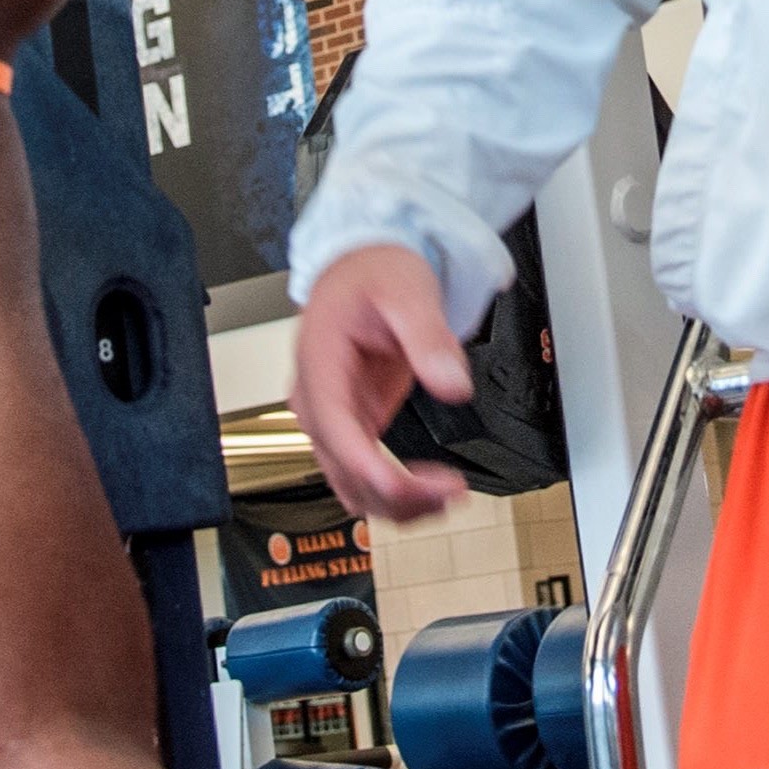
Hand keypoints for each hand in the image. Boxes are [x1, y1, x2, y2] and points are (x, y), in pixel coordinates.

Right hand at [290, 245, 475, 523]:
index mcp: (318, 366)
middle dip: (397, 495)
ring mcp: (334, 418)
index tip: (418, 489)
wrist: (362, 265)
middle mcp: (317, 401)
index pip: (337, 435)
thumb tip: (452, 384)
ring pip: (353, 486)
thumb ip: (428, 338)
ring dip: (397, 504)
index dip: (375, 472)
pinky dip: (396, 493)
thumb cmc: (373, 272)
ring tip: (447, 497)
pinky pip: (366, 475)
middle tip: (451, 492)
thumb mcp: (406, 291)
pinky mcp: (353, 425)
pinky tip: (430, 491)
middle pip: (345, 473)